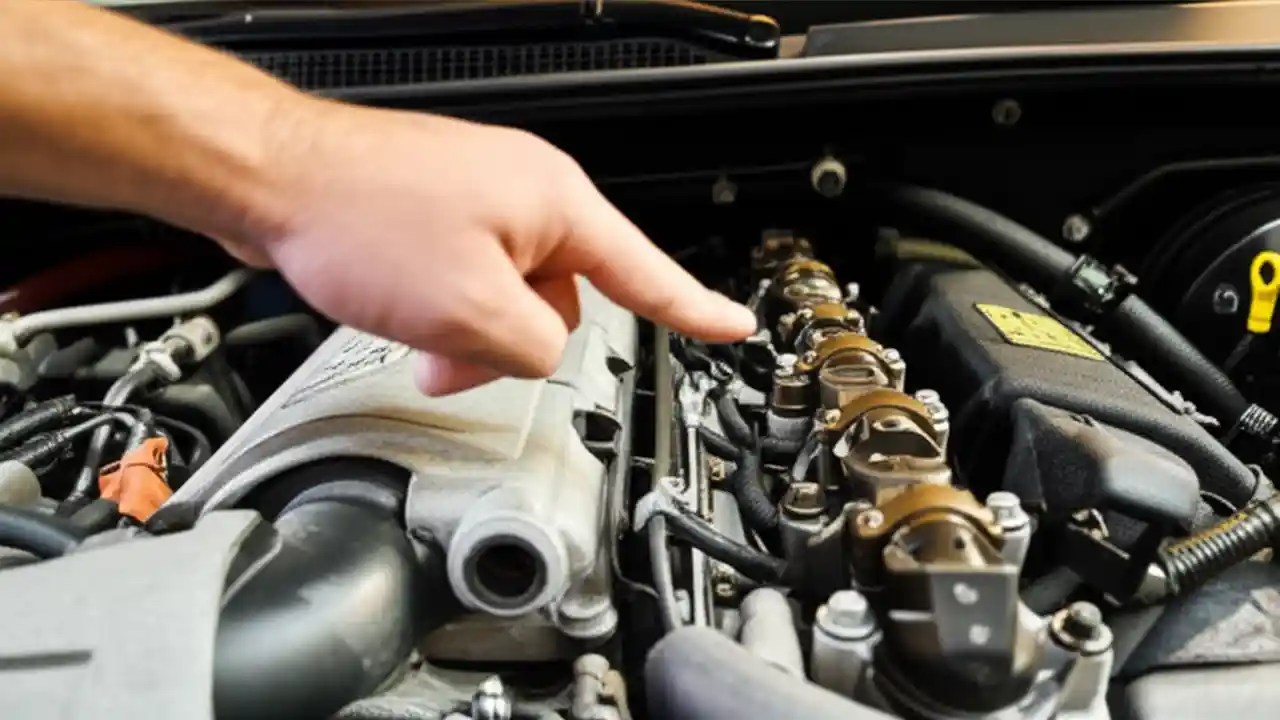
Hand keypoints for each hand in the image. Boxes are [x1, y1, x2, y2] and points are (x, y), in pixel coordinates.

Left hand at [227, 98, 755, 394]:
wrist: (269, 176)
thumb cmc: (359, 215)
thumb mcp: (469, 311)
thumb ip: (535, 348)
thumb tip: (541, 354)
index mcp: (555, 204)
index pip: (646, 272)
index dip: (695, 309)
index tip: (732, 326)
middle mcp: (525, 195)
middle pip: (560, 302)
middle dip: (511, 342)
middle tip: (455, 352)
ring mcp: (480, 204)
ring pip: (506, 300)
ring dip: (467, 334)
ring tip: (414, 330)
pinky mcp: (439, 217)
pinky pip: (466, 282)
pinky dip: (441, 311)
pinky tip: (400, 310)